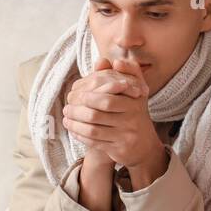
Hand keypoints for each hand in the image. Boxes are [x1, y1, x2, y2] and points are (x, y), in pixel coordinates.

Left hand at [62, 58, 164, 174]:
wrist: (144, 144)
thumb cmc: (134, 111)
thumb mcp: (135, 89)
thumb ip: (123, 71)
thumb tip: (103, 60)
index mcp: (134, 101)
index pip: (107, 98)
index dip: (88, 96)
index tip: (74, 94)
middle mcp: (132, 119)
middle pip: (97, 114)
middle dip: (78, 111)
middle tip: (67, 108)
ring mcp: (126, 135)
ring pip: (93, 130)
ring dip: (75, 124)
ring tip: (66, 119)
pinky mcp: (119, 150)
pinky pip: (94, 143)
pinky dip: (81, 136)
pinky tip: (74, 131)